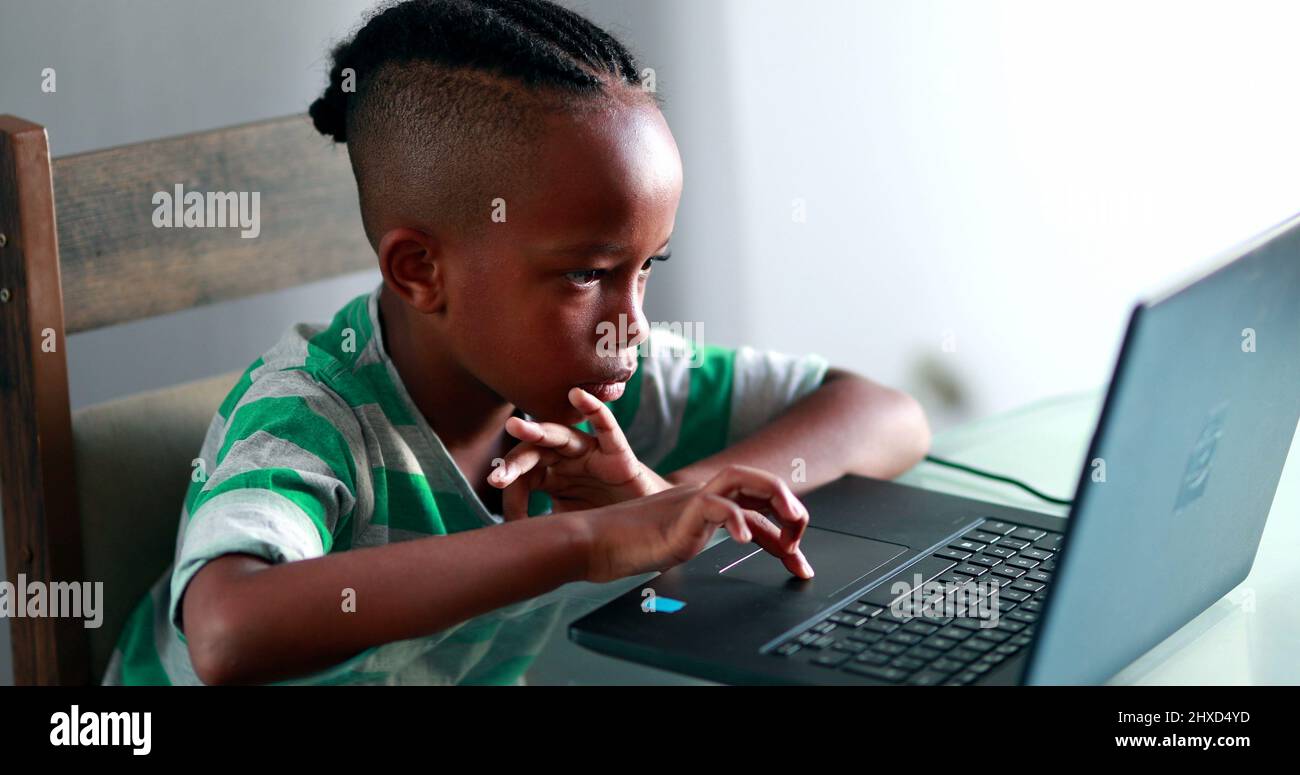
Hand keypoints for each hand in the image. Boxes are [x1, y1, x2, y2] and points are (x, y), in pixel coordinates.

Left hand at [489, 386, 672, 519]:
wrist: (644, 527)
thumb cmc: (604, 522)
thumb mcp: (568, 527)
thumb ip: (544, 529)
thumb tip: (513, 541)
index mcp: (551, 477)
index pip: (523, 477)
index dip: (513, 495)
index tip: (510, 520)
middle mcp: (566, 460)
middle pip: (534, 452)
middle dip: (513, 463)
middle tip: (496, 478)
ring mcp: (590, 453)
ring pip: (561, 436)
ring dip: (538, 430)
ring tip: (515, 426)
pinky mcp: (617, 452)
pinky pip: (606, 426)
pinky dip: (593, 409)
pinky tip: (577, 395)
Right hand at [573, 464, 814, 582]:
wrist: (593, 542)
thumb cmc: (629, 544)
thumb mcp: (684, 543)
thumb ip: (708, 538)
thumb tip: (741, 545)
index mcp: (706, 503)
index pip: (757, 506)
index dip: (785, 530)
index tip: (798, 562)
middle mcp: (704, 496)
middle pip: (759, 484)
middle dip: (790, 508)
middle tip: (800, 542)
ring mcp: (693, 501)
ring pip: (744, 482)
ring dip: (777, 502)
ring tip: (792, 534)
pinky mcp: (681, 514)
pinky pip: (716, 507)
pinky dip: (737, 521)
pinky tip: (747, 540)